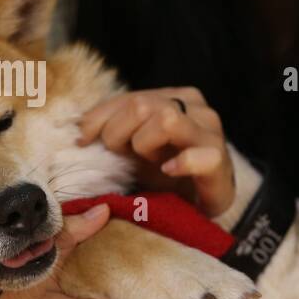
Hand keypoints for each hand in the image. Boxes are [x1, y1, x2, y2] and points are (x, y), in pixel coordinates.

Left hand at [77, 86, 235, 216]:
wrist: (201, 201)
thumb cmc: (164, 171)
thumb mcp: (133, 145)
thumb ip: (111, 128)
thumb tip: (79, 129)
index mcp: (173, 97)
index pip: (127, 97)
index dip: (99, 119)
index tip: (84, 141)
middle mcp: (194, 107)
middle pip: (140, 105)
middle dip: (118, 133)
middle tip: (123, 156)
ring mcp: (210, 132)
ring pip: (166, 120)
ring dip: (145, 145)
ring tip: (150, 164)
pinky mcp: (219, 160)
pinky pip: (198, 156)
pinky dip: (180, 164)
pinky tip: (169, 171)